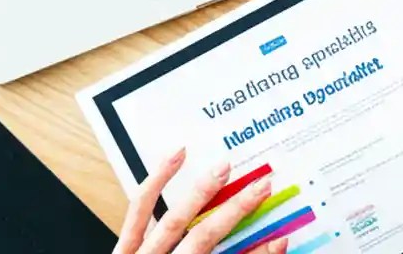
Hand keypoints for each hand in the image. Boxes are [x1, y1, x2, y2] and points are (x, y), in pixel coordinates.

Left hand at [113, 148, 286, 253]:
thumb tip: (267, 249)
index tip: (279, 238)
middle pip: (204, 238)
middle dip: (235, 210)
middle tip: (260, 186)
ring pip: (173, 221)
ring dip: (200, 192)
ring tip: (222, 168)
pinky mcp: (124, 251)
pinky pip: (139, 212)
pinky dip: (156, 182)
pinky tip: (175, 159)